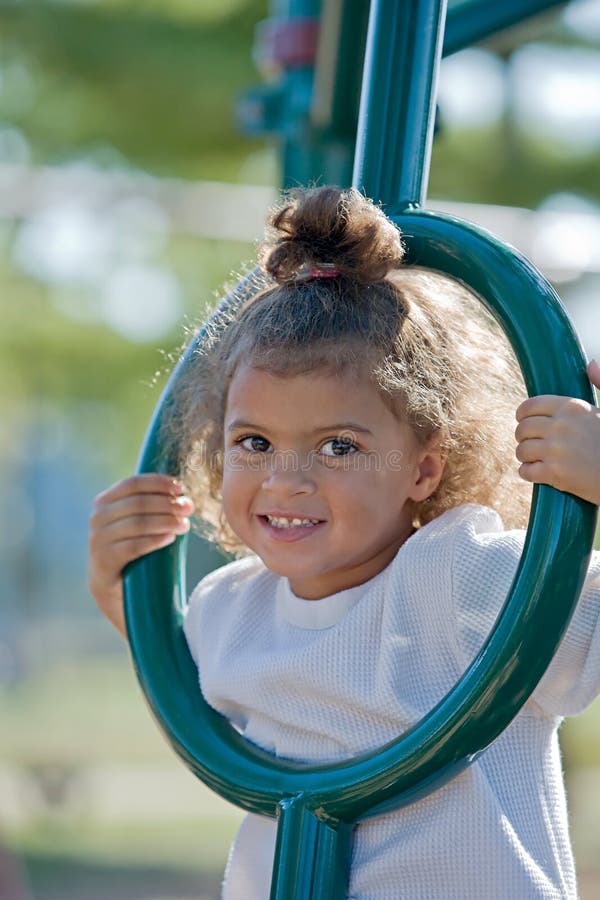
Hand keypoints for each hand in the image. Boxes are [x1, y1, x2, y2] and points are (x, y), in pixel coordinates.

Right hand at [88, 474, 194, 635]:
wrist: (122, 597)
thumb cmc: (138, 555)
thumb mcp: (142, 525)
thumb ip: (152, 505)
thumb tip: (182, 492)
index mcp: (105, 503)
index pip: (132, 484)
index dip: (158, 483)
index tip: (180, 488)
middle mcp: (97, 520)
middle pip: (137, 503)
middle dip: (167, 503)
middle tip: (188, 509)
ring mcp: (97, 542)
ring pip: (136, 523)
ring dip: (165, 520)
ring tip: (185, 525)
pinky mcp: (103, 564)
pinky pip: (132, 547)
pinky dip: (153, 540)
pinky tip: (170, 538)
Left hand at [515, 361, 599, 504]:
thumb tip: (590, 364)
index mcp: (573, 407)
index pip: (530, 406)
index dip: (523, 415)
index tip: (524, 421)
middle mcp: (561, 426)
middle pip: (522, 429)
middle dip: (523, 437)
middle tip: (531, 443)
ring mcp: (556, 450)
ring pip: (521, 450)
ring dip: (525, 456)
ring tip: (535, 459)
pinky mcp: (555, 474)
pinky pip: (526, 471)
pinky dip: (528, 473)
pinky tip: (538, 473)